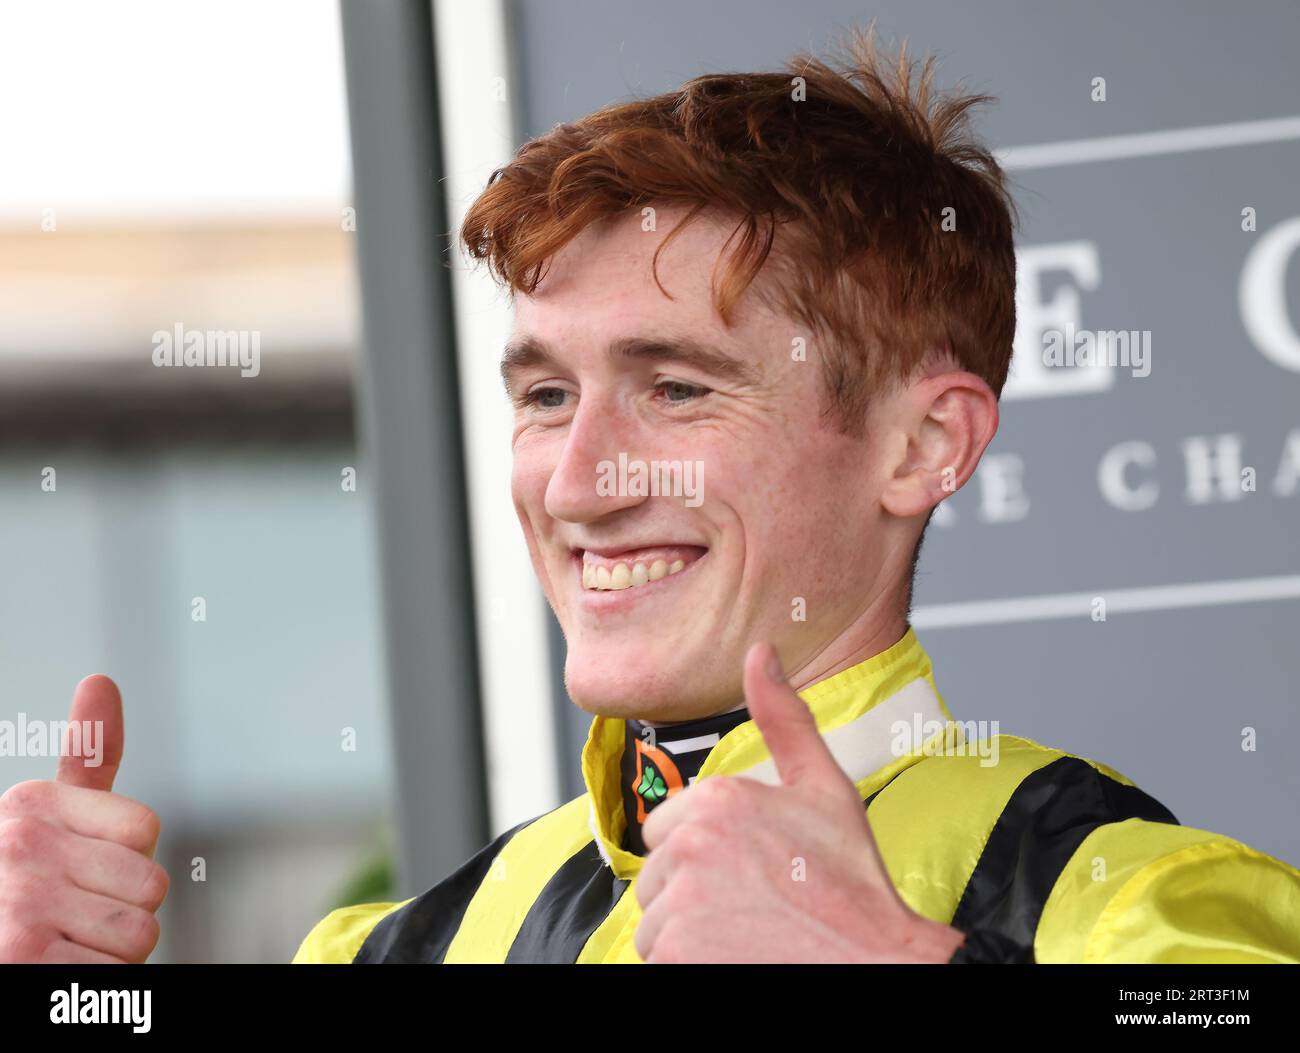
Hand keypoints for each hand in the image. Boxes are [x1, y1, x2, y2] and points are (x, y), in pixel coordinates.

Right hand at [0, 676, 168, 962]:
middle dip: (121, 911)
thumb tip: (101, 681)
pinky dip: (97, 984)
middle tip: (70, 917)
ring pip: (140, 933)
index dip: (125, 861)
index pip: (146, 828)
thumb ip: (85, 756)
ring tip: (64, 945)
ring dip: (111, 953)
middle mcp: (19, 846)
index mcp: (32, 805)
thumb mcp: (42, 816)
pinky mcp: (22, 961)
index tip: (76, 870)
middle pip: (151, 884)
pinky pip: (116, 974)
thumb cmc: (13, 888)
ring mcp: (18, 903)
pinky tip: (57, 972)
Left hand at [634, 642, 964, 962]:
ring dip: (687, 929)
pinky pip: (655, 957)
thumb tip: (761, 652)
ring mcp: (681, 904)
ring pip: (653, 919)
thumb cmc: (852, 884)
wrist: (872, 961)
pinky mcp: (675, 956)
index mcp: (718, 800)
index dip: (704, 851)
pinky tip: (735, 952)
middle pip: (657, 874)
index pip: (667, 829)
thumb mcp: (824, 787)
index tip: (748, 867)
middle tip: (752, 901)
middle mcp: (691, 846)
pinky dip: (687, 960)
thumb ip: (783, 717)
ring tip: (745, 929)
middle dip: (693, 890)